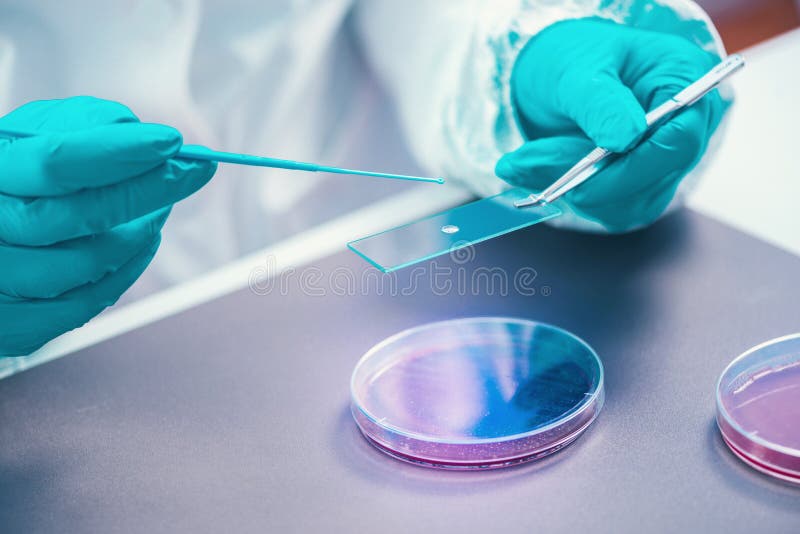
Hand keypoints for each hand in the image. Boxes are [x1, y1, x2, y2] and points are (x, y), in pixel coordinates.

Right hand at [0, 97, 215, 355]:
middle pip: (85, 215)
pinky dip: (128, 269)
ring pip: (94, 263)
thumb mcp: (28, 139)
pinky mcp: (18, 324)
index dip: (121, 151)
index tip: (172, 142)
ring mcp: (1, 281)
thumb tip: (137, 131)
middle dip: (150, 190)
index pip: (59, 161)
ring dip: (142, 232)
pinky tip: (143, 242)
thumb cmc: (9, 182)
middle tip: (193, 170)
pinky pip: (91, 302)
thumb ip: (78, 126)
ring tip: (160, 208)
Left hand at [495, 18, 725, 231]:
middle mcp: (687, 127)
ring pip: (626, 204)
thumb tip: (626, 138)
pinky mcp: (640, 188)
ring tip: (525, 158)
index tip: (581, 181)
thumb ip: (600, 102)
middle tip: (525, 161)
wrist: (562, 77)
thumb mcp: (579, 67)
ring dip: (569, 186)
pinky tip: (535, 167)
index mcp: (686, 81)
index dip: (634, 168)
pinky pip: (607, 209)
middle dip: (586, 180)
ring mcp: (666, 162)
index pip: (680, 141)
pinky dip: (566, 192)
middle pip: (652, 180)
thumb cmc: (578, 59)